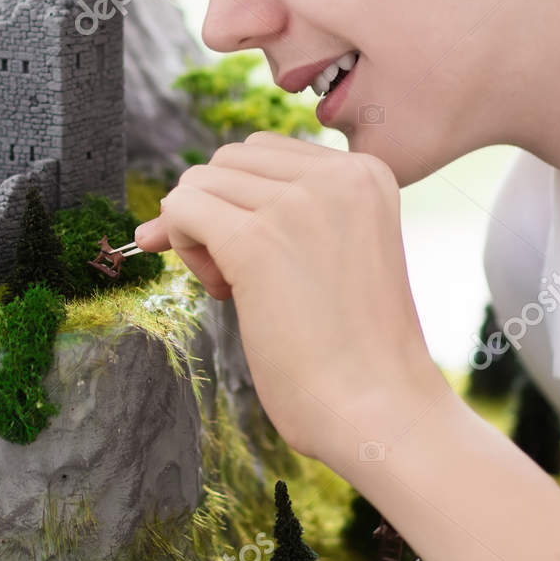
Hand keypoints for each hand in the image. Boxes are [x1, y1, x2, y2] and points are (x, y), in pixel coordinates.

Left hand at [135, 131, 445, 464]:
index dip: (244, 202)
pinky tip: (224, 289)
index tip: (259, 256)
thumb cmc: (353, 346)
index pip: (265, 152)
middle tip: (247, 277)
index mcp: (365, 171)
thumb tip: (177, 197)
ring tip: (240, 288)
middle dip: (220, 211)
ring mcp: (296, 205)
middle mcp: (336, 175)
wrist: (381, 408)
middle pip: (228, 161)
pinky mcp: (256, 242)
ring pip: (199, 181)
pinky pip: (181, 207)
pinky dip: (180, 243)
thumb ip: (283, 209)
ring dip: (200, 232)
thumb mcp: (335, 249)